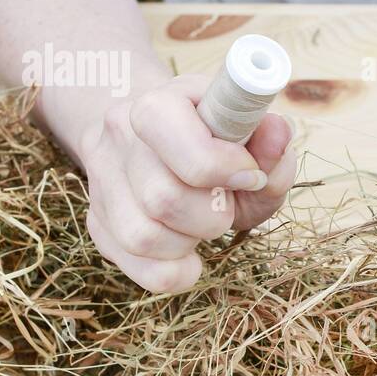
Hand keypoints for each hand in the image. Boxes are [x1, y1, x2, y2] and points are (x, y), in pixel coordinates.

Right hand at [70, 74, 296, 292]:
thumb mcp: (251, 137)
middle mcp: (119, 135)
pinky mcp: (98, 220)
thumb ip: (271, 143)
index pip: (185, 147)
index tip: (249, 175)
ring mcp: (101, 179)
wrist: (161, 137)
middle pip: (163, 200)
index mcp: (159, 103)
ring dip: (188, 243)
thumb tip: (278, 133)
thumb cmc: (218, 141)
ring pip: (142, 237)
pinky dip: (173, 272)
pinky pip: (136, 267)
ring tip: (202, 224)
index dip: (226, 171)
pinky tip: (189, 257)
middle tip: (224, 203)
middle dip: (211, 216)